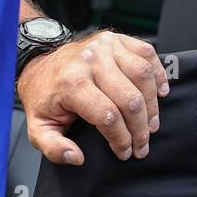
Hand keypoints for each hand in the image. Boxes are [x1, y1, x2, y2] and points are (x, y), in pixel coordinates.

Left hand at [17, 28, 169, 165]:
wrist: (39, 63)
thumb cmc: (43, 95)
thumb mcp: (38, 126)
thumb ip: (53, 147)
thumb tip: (76, 157)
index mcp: (70, 83)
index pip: (108, 117)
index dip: (121, 140)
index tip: (125, 153)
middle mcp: (89, 60)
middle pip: (130, 100)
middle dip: (140, 130)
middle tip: (141, 145)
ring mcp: (103, 46)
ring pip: (143, 76)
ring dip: (152, 105)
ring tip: (150, 124)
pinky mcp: (115, 38)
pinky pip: (147, 54)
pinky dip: (158, 74)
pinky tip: (158, 93)